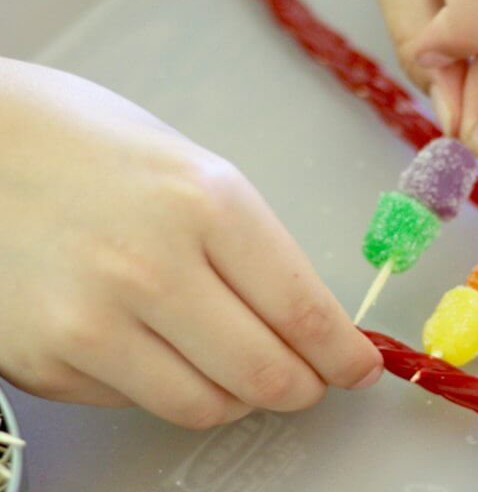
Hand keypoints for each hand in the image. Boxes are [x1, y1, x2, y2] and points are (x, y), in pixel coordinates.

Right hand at [0, 59, 380, 425]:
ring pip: (205, 406)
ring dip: (237, 396)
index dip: (341, 351)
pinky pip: (136, 402)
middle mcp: (155, 266)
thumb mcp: (188, 168)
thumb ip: (245, 242)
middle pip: (265, 373)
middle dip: (302, 385)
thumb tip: (299, 315)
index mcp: (208, 201)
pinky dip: (164, 387)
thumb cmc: (88, 141)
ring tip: (237, 368)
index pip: (301, 308)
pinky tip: (156, 346)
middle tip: (310, 379)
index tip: (358, 365)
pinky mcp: (49, 360)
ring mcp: (96, 321)